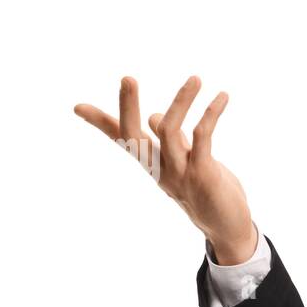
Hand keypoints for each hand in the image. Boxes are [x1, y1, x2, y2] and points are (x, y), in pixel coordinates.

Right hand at [74, 76, 256, 261]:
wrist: (229, 228)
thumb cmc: (209, 192)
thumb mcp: (185, 162)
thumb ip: (170, 141)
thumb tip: (154, 116)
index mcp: (153, 164)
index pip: (122, 140)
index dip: (100, 123)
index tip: (77, 106)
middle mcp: (161, 169)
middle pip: (133, 137)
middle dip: (128, 107)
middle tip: (127, 78)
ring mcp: (180, 173)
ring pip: (170, 131)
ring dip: (182, 101)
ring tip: (196, 79)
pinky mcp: (203, 174)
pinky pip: (203, 137)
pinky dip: (211, 114)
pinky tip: (222, 97)